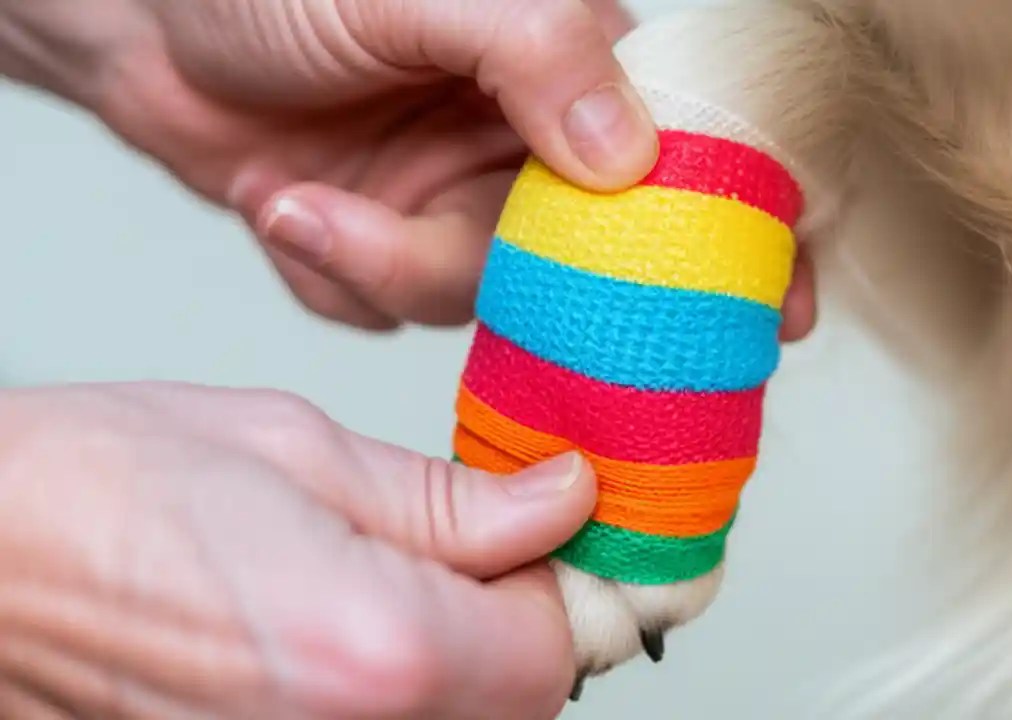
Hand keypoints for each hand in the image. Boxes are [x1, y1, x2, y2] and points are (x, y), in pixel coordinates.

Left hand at [0, 0, 818, 339]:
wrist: (148, 30)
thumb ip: (534, 48)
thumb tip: (627, 152)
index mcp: (574, 71)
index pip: (697, 156)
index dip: (745, 235)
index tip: (780, 309)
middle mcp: (534, 150)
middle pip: (591, 265)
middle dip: (515, 286)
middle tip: (427, 252)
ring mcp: (466, 210)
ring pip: (482, 303)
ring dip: (380, 265)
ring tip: (294, 199)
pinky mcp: (398, 254)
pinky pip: (399, 314)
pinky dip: (337, 276)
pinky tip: (287, 208)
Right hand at [0, 382, 596, 718]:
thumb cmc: (99, 486)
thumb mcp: (296, 449)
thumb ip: (448, 500)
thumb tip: (560, 501)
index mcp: (374, 650)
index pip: (551, 648)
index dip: (552, 580)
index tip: (530, 530)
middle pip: (515, 704)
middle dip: (508, 624)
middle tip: (450, 550)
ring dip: (452, 661)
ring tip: (370, 585)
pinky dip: (388, 696)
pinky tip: (330, 634)